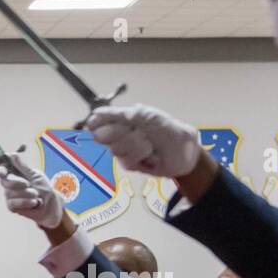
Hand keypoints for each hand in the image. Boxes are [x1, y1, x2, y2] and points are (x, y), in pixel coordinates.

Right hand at [0, 155, 63, 228]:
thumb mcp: (35, 174)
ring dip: (26, 194)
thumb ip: (22, 166)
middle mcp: (9, 185)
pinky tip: (33, 202)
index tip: (4, 171)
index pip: (2, 171)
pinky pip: (14, 203)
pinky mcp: (12, 207)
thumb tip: (11, 154)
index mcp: (14, 175)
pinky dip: (26, 202)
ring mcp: (9, 196)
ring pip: (11, 193)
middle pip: (5, 182)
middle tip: (27, 184)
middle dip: (17, 183)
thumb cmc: (43, 188)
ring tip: (36, 195)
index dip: (0, 170)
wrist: (49, 205)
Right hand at [85, 105, 201, 177]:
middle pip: (101, 136)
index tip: (93, 123)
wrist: (184, 152)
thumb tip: (99, 114)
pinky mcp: (128, 164)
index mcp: (125, 118)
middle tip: (136, 132)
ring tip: (149, 144)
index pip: (100, 119)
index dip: (96, 121)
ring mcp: (123, 149)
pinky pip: (126, 160)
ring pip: (115, 149)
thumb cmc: (169, 130)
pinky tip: (149, 155)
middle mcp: (121, 133)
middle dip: (118, 134)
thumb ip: (124, 115)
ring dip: (135, 145)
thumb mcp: (149, 116)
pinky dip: (140, 156)